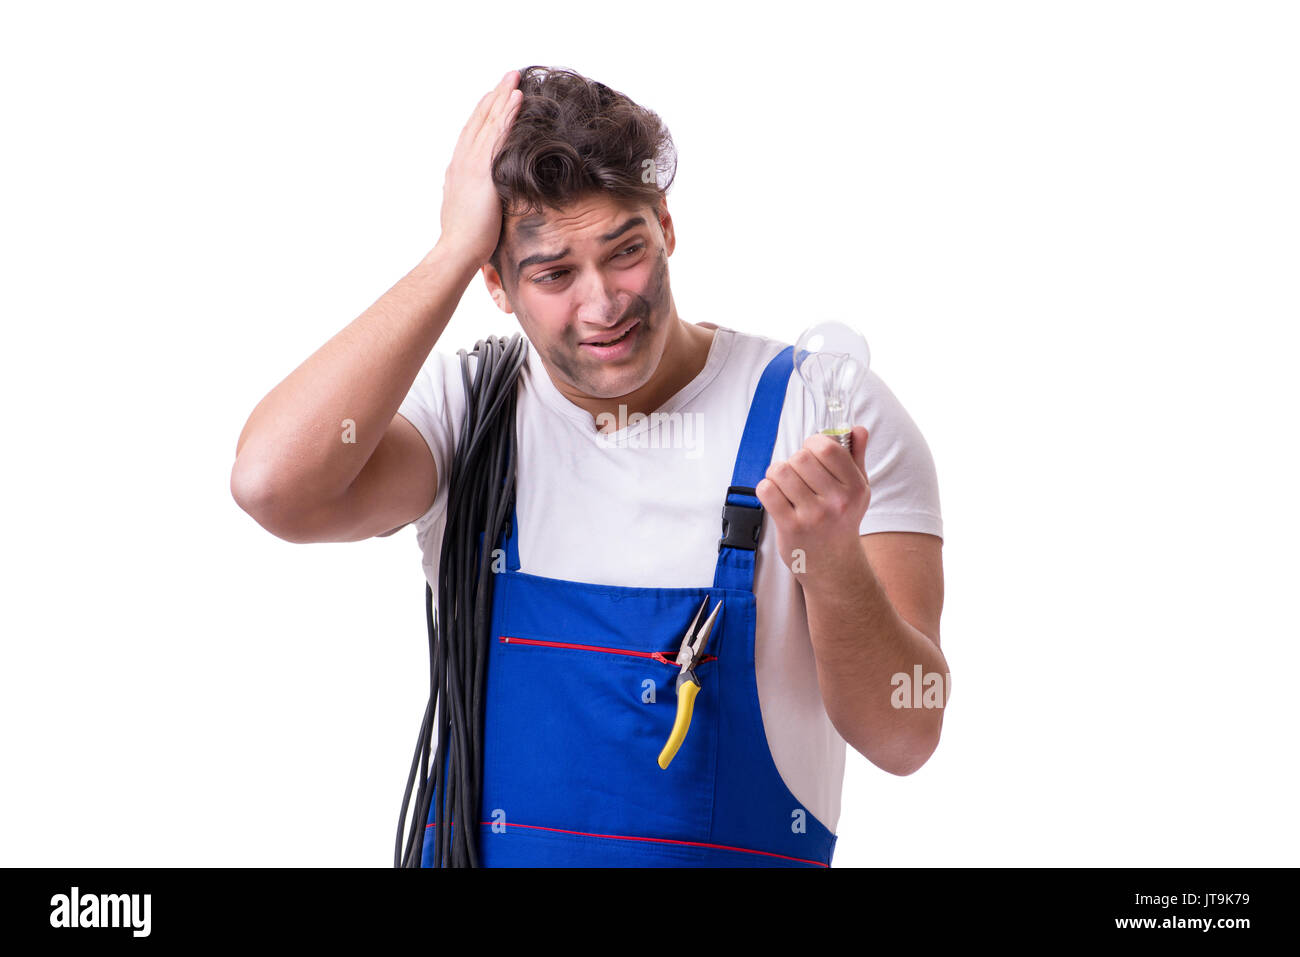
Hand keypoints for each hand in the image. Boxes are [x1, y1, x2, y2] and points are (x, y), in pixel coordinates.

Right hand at [437, 69, 522, 265]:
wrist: (457, 251)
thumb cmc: (466, 242)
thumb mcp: (470, 213)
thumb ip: (476, 199)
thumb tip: (484, 200)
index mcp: (458, 171)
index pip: (472, 135)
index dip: (484, 114)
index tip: (494, 97)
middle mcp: (461, 161)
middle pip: (479, 121)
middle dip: (494, 97)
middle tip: (507, 77)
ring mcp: (470, 164)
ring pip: (488, 122)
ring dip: (502, 98)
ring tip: (515, 79)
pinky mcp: (482, 170)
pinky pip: (497, 135)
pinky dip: (507, 114)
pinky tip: (518, 99)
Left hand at [756, 426, 870, 580]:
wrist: (834, 565)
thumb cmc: (842, 520)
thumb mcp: (857, 490)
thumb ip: (857, 457)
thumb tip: (858, 428)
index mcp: (855, 488)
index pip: (827, 448)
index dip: (812, 443)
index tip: (810, 452)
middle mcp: (836, 502)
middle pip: (800, 458)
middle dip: (794, 460)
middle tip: (797, 473)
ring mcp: (813, 516)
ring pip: (780, 471)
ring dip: (777, 473)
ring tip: (785, 484)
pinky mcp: (791, 527)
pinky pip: (767, 491)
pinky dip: (766, 488)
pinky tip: (776, 496)